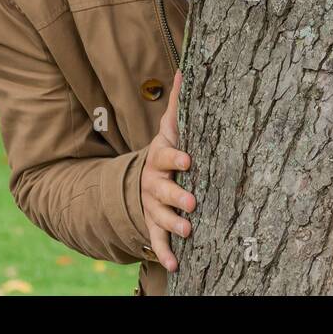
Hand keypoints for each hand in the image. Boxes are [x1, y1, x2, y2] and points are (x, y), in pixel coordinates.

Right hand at [140, 70, 194, 270]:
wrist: (140, 179)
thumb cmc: (166, 150)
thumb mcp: (169, 128)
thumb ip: (178, 103)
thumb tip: (184, 68)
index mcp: (159, 157)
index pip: (166, 155)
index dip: (176, 156)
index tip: (189, 159)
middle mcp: (152, 182)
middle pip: (162, 189)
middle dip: (176, 195)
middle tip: (192, 202)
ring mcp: (151, 205)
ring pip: (160, 216)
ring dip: (174, 224)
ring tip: (189, 231)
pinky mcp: (153, 225)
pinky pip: (156, 240)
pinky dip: (165, 253)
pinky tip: (176, 265)